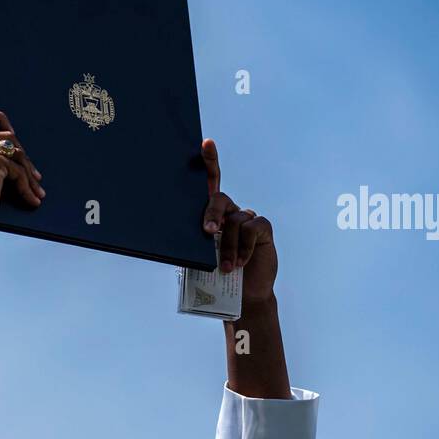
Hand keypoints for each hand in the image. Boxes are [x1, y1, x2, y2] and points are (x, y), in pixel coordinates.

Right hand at [0, 106, 43, 235]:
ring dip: (30, 173)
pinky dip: (27, 187)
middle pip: (7, 135)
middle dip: (24, 156)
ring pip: (16, 153)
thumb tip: (8, 155)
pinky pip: (18, 171)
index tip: (12, 136)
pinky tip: (31, 199)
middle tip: (33, 174)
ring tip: (37, 189)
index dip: (0, 121)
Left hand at [199, 139, 276, 304]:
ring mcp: (247, 218)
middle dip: (211, 214)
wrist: (243, 294)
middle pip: (218, 199)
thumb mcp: (200, 257)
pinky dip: (244, 247)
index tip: (205, 144)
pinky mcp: (263, 228)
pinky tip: (241, 263)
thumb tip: (176, 233)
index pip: (209, 183)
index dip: (208, 162)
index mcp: (211, 214)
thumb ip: (193, 241)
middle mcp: (228, 211)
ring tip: (227, 268)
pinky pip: (252, 229)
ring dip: (229, 247)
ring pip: (234, 221)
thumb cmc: (216, 274)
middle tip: (208, 232)